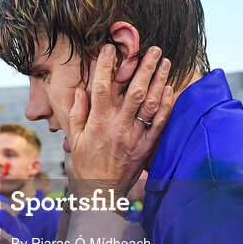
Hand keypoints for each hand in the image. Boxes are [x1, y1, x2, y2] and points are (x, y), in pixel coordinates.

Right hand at [67, 45, 173, 209]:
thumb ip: (76, 115)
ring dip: (159, 81)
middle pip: (133, 92)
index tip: (110, 49)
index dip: (105, 66)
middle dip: (144, 68)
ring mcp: (133, 138)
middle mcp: (116, 128)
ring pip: (149, 105)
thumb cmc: (84, 167)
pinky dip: (165, 107)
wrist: (100, 194)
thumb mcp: (73, 140)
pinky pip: (158, 125)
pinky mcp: (145, 148)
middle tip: (154, 49)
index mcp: (96, 124)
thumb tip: (81, 92)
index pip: (101, 89)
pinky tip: (169, 90)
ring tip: (166, 62)